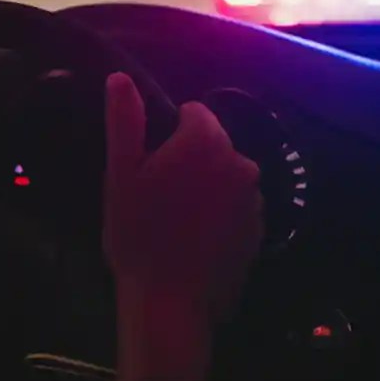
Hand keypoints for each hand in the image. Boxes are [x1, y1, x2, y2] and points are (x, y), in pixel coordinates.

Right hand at [104, 73, 262, 380]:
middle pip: (212, 144)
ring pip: (225, 176)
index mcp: (207, 142)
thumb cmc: (139, 234)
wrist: (171, 303)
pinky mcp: (259, 230)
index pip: (193, 113)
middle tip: (158, 195)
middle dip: (190, 159)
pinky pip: (236, 207)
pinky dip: (220, 214)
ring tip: (175, 221)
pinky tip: (195, 239)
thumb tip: (120, 77)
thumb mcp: (121, 174)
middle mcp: (240, 162)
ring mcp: (254, 199)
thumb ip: (125, 121)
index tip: (150, 164)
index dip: (169, 133)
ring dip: (207, 187)